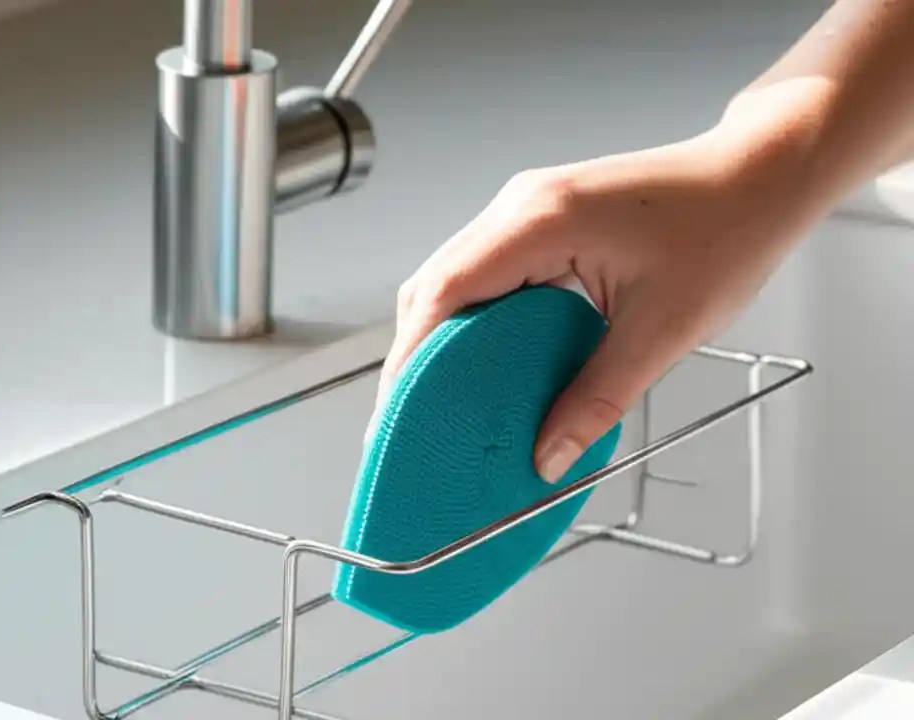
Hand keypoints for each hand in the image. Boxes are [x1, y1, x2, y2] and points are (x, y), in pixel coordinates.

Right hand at [374, 127, 821, 481]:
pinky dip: (470, 319)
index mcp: (542, 220)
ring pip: (452, 278)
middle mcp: (520, 206)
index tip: (399, 412)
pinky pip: (482, 272)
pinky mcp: (539, 219)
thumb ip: (596, 400)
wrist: (759, 176)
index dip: (412, 357)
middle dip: (415, 356)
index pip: (444, 292)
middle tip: (412, 419)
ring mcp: (525, 207)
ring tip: (439, 399)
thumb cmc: (727, 232)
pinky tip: (480, 361)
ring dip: (440, 338)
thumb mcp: (662, 332)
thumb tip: (548, 456)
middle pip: (434, 285)